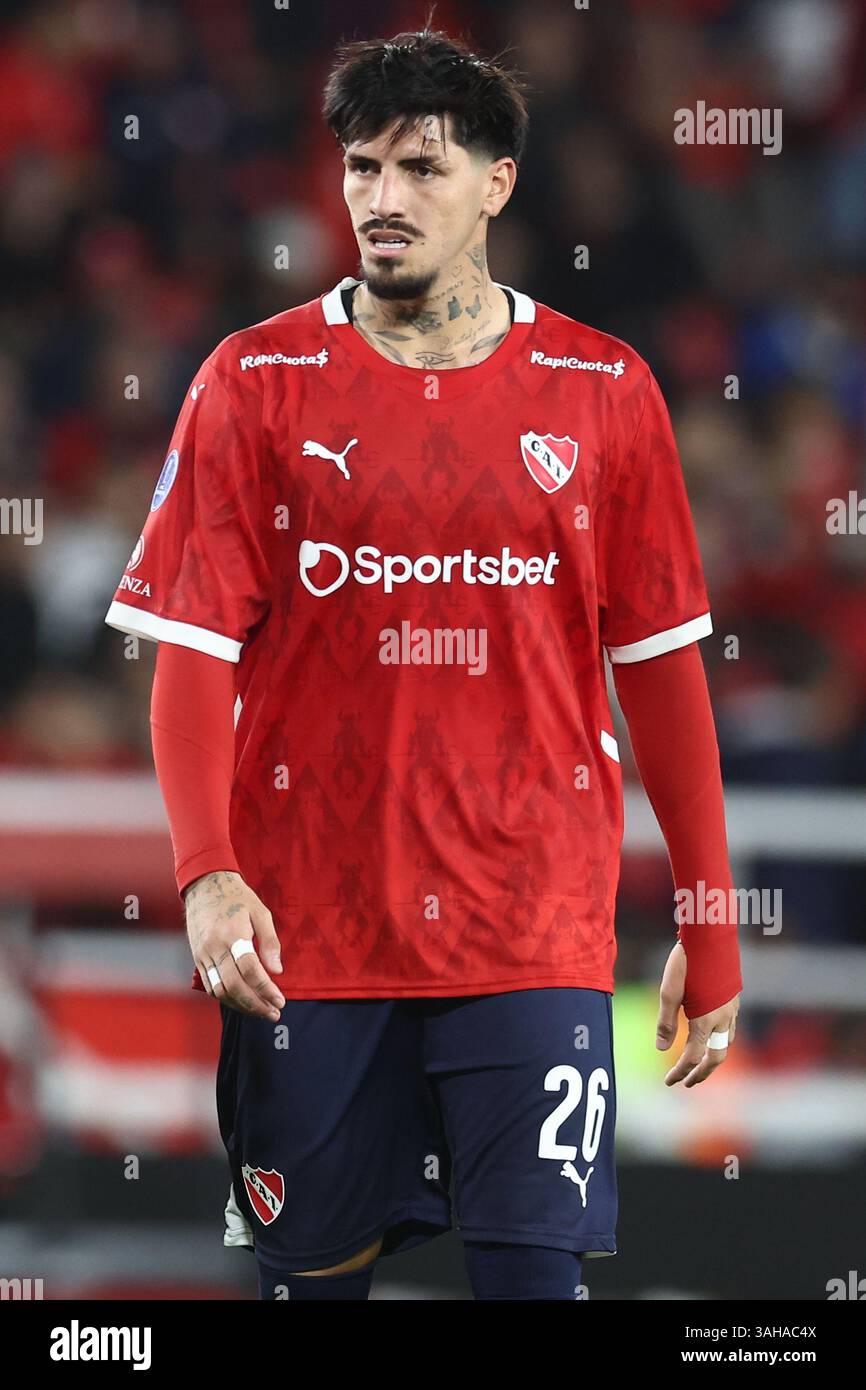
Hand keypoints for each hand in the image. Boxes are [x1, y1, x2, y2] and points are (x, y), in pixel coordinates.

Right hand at [184, 870, 285, 1020]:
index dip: (266, 989)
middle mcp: (215, 947)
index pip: (250, 969)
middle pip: (234, 985)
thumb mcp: (260, 912)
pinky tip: (242, 1002)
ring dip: (241, 1006)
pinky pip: (210, 986)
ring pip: (220, 991)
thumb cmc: (238, 898)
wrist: (205, 886)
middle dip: (255, 1004)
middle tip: (274, 1013)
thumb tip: (277, 971)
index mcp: (233, 934)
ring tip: (261, 1011)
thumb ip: (270, 942)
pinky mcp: (197, 958)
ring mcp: (203, 954)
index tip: (280, 1001)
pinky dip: (226, 998)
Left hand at [655, 942, 738, 1086]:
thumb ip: (666, 1022)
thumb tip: (661, 1050)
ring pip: (726, 1043)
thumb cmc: (686, 961)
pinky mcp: (734, 998)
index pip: (692, 1057)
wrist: (711, 935)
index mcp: (705, 1020)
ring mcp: (732, 1009)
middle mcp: (723, 1019)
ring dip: (713, 1058)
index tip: (669, 1081)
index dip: (680, 1072)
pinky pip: (730, 1028)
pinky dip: (720, 1040)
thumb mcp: (669, 991)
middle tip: (686, 1083)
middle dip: (701, 1073)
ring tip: (699, 1063)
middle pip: (715, 1058)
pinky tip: (710, 1034)